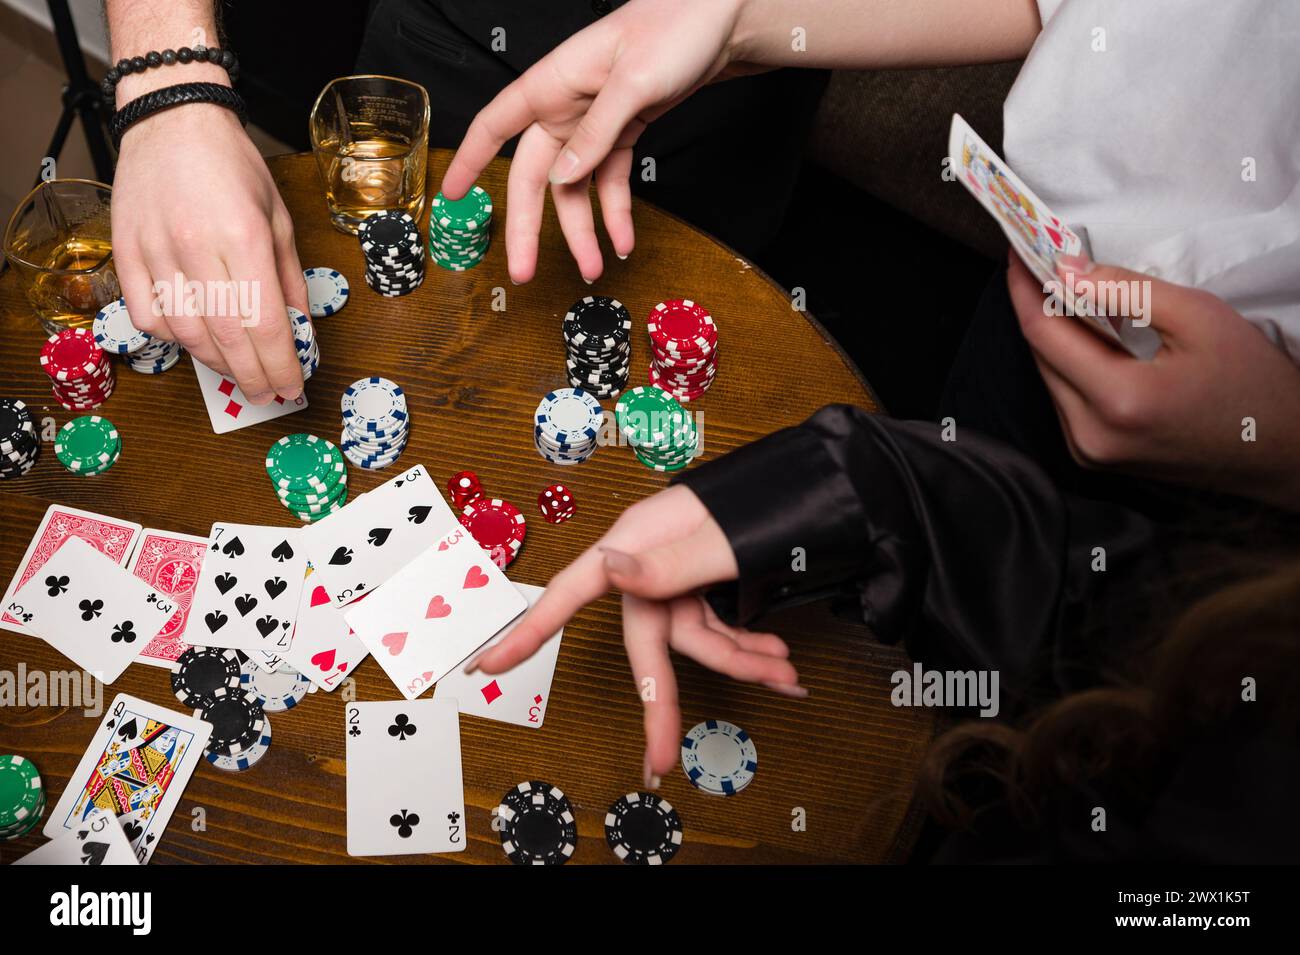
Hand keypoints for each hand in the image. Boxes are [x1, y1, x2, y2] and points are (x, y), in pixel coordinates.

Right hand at [111, 105, 309, 403]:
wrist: (173, 121)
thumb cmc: (233, 166)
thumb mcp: (279, 218)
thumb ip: (289, 278)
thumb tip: (299, 331)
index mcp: (244, 237)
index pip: (266, 323)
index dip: (281, 364)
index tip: (293, 387)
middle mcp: (197, 247)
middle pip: (228, 336)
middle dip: (252, 375)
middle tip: (267, 395)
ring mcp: (155, 251)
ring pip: (186, 332)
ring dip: (216, 363)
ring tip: (239, 373)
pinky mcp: (125, 252)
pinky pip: (148, 315)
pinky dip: (174, 338)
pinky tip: (196, 339)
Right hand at [440, 0, 755, 284]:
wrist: (723, 22)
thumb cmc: (675, 29)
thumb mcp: (633, 82)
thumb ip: (596, 132)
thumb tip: (562, 178)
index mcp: (553, 82)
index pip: (495, 125)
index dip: (469, 159)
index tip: (451, 195)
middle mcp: (567, 106)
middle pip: (535, 175)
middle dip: (529, 227)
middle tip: (524, 271)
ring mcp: (594, 123)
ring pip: (574, 188)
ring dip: (582, 231)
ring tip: (592, 268)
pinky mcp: (624, 133)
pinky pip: (610, 182)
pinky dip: (615, 213)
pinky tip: (622, 240)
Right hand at [467, 484, 803, 785]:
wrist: (801, 482)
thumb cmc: (752, 500)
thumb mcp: (713, 536)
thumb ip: (664, 564)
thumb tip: (609, 568)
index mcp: (634, 545)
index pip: (570, 592)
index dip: (529, 630)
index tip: (487, 664)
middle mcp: (648, 566)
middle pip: (647, 646)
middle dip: (665, 706)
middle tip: (662, 763)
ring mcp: (675, 578)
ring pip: (695, 641)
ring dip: (741, 663)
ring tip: (788, 674)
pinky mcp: (702, 585)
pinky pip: (717, 629)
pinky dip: (748, 648)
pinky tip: (779, 660)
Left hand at [1009, 252, 1299, 508]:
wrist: (1280, 448)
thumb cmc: (1251, 379)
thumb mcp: (1198, 317)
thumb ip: (1124, 290)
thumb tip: (1064, 269)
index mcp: (1117, 400)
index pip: (1042, 333)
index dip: (1024, 287)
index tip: (1019, 249)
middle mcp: (1090, 435)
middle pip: (1040, 357)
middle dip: (1038, 305)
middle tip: (1041, 261)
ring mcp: (1089, 453)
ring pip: (1049, 378)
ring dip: (1053, 334)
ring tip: (1065, 292)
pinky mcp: (1094, 458)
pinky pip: (1065, 399)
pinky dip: (1070, 363)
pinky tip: (1087, 335)